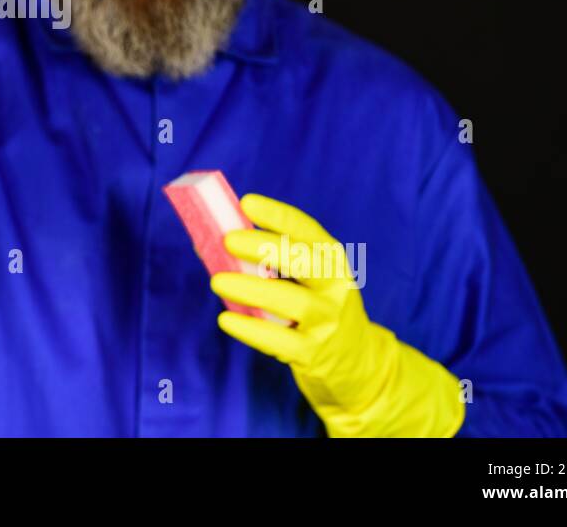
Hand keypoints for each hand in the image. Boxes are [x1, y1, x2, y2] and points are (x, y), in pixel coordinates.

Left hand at [210, 192, 464, 436]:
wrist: (358, 363)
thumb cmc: (318, 310)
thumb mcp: (310, 280)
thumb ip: (271, 261)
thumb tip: (208, 241)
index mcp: (333, 261)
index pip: (307, 230)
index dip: (278, 215)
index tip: (247, 202)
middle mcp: (336, 288)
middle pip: (303, 261)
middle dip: (264, 247)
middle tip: (228, 240)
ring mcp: (327, 322)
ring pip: (290, 301)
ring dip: (250, 288)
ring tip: (217, 281)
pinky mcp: (314, 354)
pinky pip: (279, 340)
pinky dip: (250, 329)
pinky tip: (226, 319)